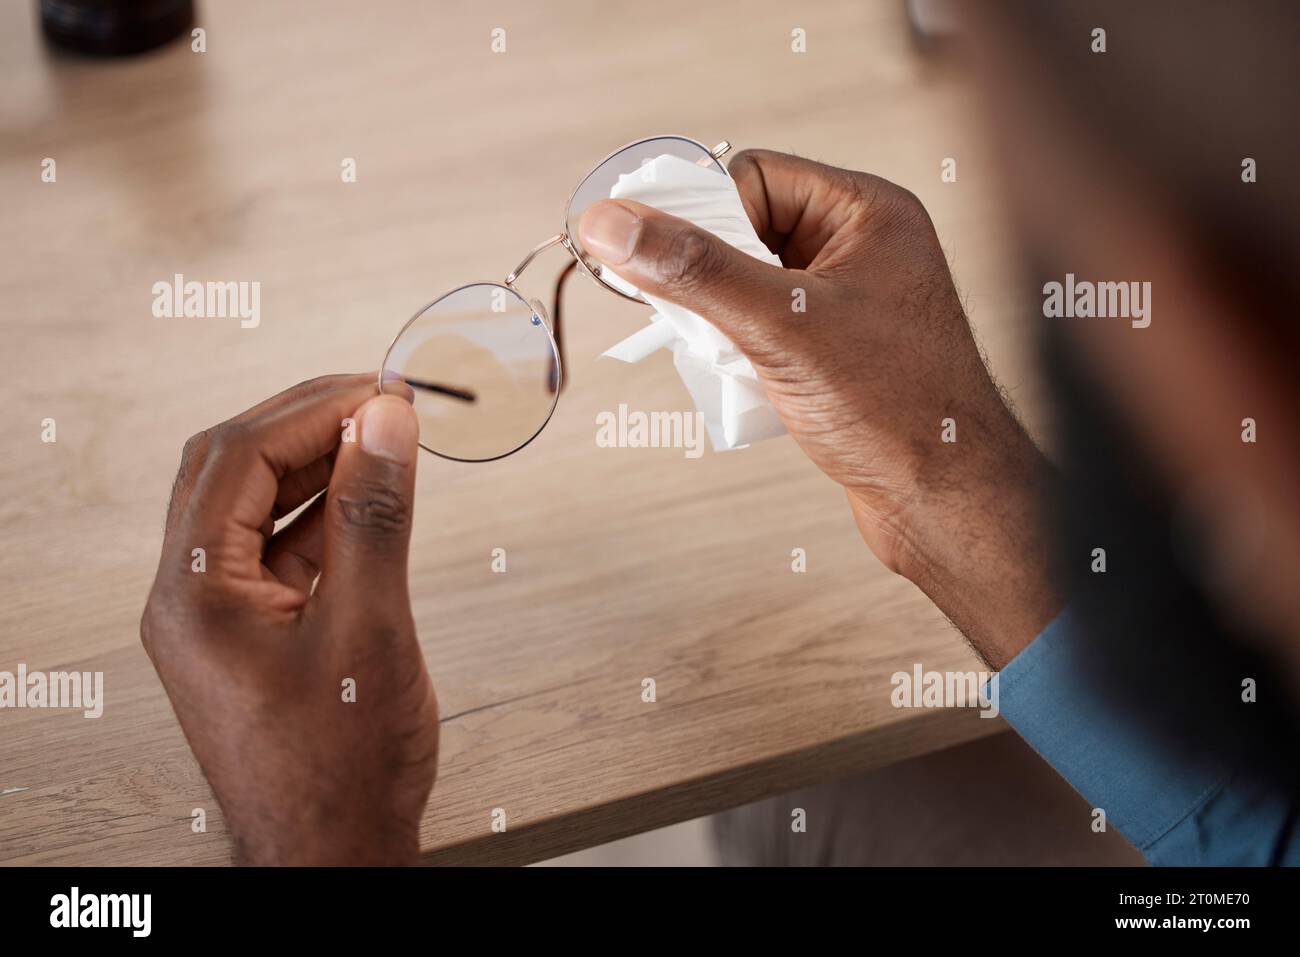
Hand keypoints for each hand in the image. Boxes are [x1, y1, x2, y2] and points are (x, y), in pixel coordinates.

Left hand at [140, 373, 437, 863]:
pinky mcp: (254, 634)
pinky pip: (281, 549)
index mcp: (194, 595)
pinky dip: (326, 514)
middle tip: (380, 399)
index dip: (311, 408)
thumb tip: (385, 423)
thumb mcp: (370, 629)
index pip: (236, 459)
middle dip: (305, 421)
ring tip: (385, 438)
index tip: (380, 388)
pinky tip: (372, 499)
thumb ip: (374, 517)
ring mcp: (219, 618)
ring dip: (318, 464)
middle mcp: (190, 599)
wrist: (333, 856)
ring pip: (255, 506)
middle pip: (230, 470)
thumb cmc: (342, 768)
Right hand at [579, 151, 1062, 663]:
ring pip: (748, 283)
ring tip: (728, 356)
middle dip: (708, 275)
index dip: (701, 213)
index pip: (753, 177)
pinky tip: (744, 381)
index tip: (660, 258)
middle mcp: (861, 248)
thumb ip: (693, 271)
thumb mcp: (780, 326)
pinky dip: (738, 350)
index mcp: (867, 213)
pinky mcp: (836, 351)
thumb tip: (612, 224)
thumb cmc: (895, 408)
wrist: (946, 501)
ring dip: (720, 318)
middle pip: (745, 228)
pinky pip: (763, 328)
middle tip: (693, 316)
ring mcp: (849, 302)